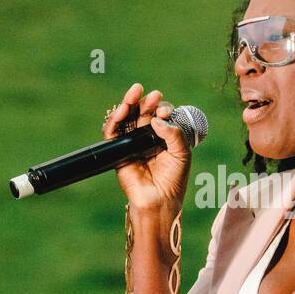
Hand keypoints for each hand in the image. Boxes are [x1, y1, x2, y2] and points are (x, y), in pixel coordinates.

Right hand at [104, 82, 190, 216]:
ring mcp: (131, 144)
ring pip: (126, 118)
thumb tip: (156, 119)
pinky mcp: (118, 151)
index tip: (166, 111)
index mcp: (163, 137)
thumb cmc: (173, 180)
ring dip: (129, 103)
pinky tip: (122, 110)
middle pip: (142, 113)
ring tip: (135, 93)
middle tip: (153, 95)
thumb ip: (174, 134)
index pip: (159, 115)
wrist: (159, 200)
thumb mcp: (182, 153)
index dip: (162, 109)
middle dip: (146, 101)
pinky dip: (115, 119)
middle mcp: (146, 138)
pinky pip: (112, 132)